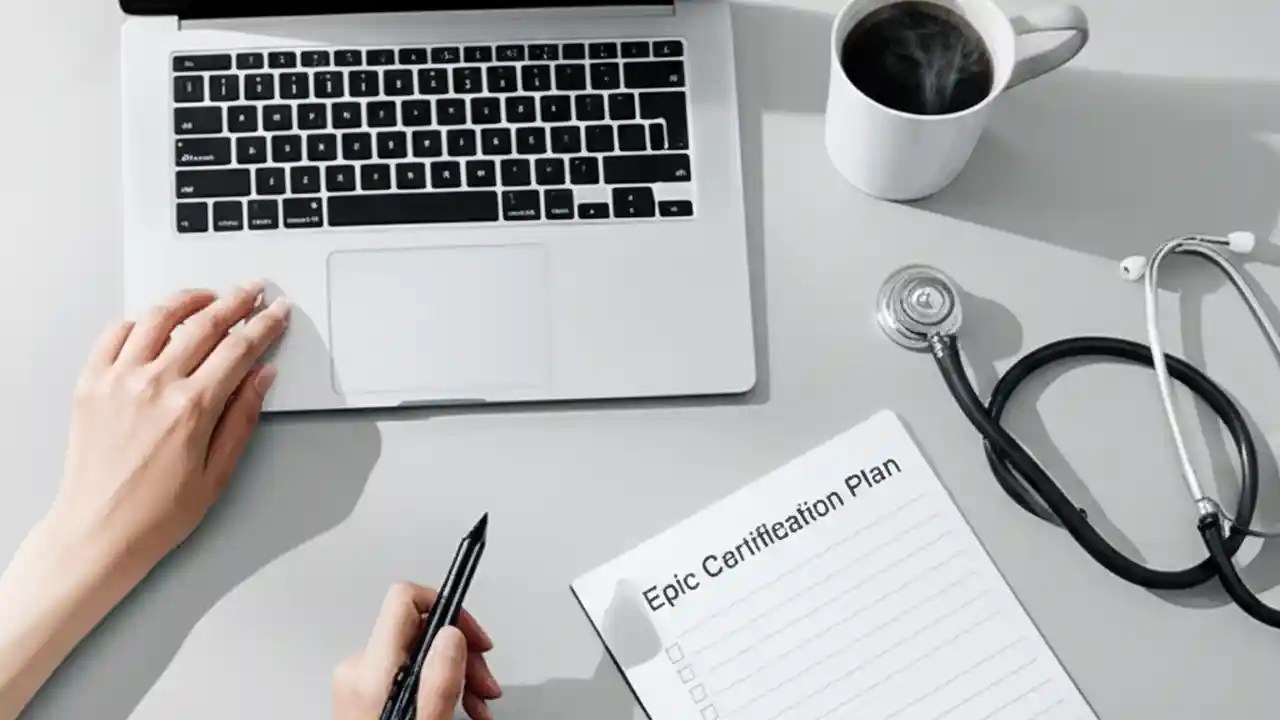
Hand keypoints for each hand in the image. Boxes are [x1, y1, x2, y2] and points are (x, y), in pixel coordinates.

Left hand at [52, 282, 289, 564]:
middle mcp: (153, 386)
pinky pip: (114, 334)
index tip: (277, 313)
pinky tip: (154, 321)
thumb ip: (242, 417)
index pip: (239, 348)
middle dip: (236, 301)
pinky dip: (138, 320)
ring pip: (158, 317)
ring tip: (208, 296)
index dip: (264, 325)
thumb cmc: (156, 513)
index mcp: (191, 408)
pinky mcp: (90, 384)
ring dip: (189, 299)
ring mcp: (117, 381)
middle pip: (205, 323)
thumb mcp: (218, 471)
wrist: (99, 531)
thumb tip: (261, 377)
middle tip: (252, 291)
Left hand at [334, 583, 500, 719]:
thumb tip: (451, 636)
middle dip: (462, 652)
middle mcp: (359, 669)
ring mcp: (360, 681)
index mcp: (372, 672)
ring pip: (420, 651)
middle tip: (485, 684)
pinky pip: (410, 670)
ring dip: (456, 671)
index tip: (472, 634)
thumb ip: (440, 681)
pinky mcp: (366, 693)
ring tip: (479, 703)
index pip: (404, 600)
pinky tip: (459, 705)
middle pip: (420, 629)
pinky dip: (438, 683)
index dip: (446, 606)